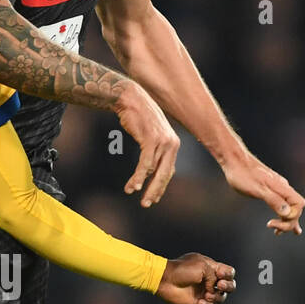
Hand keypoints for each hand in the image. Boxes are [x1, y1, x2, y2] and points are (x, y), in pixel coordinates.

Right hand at [117, 84, 180, 205]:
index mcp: (173, 144)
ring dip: (141, 184)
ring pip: (153, 171)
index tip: (152, 198)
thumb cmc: (138, 117)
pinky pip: (145, 164)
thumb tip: (149, 172)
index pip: (168, 171)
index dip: (160, 186)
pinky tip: (132, 185)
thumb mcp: (149, 136)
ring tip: (133, 193)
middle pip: (164, 174)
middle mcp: (172, 144)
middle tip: (146, 204)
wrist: (131, 99)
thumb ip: (153, 152)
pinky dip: (138, 176)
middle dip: (155, 191)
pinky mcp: (152, 140)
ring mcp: (163, 142)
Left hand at [156, 254, 235, 303]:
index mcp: (212, 268)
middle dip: (229, 286)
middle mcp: (210, 280)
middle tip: (220, 285)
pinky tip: (200, 302)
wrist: (166, 280)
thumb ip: (214, 276)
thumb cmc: (182, 270)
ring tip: (207, 295)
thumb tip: (214, 289)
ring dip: (217, 296)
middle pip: (230, 285)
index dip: (228, 275)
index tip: (220, 275)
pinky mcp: (198, 302)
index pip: (229, 272)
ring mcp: (204, 291)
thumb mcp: (202, 266)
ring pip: (221, 297)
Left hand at [222, 153, 304, 234]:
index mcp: (282, 187)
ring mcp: (277, 188)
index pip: (298, 205)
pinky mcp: (270, 189)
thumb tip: (287, 213)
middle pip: (295, 208)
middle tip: (275, 231)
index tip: (273, 222)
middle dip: (288, 222)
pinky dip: (284, 213)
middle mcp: (283, 188)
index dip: (291, 217)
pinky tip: (282, 219)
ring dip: (288, 220)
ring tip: (286, 233)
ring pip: (289, 206)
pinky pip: (282, 202)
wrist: (234, 161)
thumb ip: (273, 200)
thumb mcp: (257, 189)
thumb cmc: (243, 175)